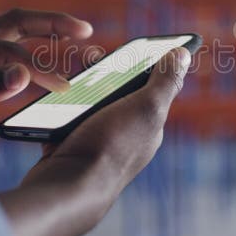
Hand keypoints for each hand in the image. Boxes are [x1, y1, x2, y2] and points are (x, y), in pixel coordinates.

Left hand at [0, 8, 92, 170]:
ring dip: (43, 38)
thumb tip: (22, 75)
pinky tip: (41, 68)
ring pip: (12, 39)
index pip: (9, 51)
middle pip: (16, 24)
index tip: (64, 90)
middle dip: (52, 24)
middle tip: (86, 31)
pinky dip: (28, 59)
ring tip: (74, 40)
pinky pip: (4, 59)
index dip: (39, 70)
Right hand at [0, 48, 191, 235]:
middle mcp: (125, 136)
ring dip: (78, 90)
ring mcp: (96, 144)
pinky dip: (58, 111)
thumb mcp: (146, 108)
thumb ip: (165, 81)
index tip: (129, 46)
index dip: (142, 64)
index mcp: (148, 125)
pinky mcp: (68, 149)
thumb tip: (182, 54)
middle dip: (104, 74)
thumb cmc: (110, 147)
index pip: (150, 86)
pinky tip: (53, 103)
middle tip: (92, 59)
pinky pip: (63, 121)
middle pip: (116, 93)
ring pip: (87, 106)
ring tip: (70, 77)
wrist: (66, 189)